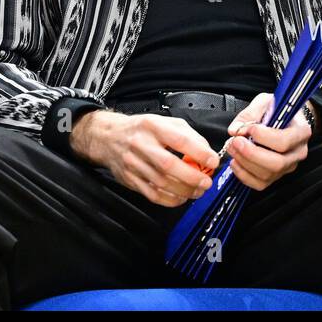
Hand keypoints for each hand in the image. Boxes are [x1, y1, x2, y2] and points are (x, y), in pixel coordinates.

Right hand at [71, 109, 219, 206]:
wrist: (108, 137)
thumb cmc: (141, 129)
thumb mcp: (164, 121)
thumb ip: (187, 134)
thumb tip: (206, 151)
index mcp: (153, 126)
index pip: (179, 140)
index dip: (199, 152)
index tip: (212, 161)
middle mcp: (141, 144)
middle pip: (168, 165)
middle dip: (192, 177)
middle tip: (206, 182)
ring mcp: (133, 163)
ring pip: (161, 183)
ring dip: (184, 191)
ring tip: (197, 191)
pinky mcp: (130, 179)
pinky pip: (152, 194)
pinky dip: (170, 200)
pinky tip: (180, 197)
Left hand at [223, 93, 310, 190]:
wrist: (285, 120)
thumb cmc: (278, 110)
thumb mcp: (266, 102)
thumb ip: (250, 113)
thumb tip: (235, 130)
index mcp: (301, 132)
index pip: (284, 142)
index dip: (263, 137)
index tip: (249, 128)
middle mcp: (297, 153)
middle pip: (277, 163)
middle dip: (251, 154)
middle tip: (235, 141)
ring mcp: (287, 167)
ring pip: (267, 175)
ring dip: (244, 163)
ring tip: (232, 149)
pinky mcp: (275, 176)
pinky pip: (259, 184)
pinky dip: (243, 175)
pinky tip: (235, 162)